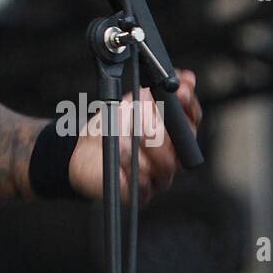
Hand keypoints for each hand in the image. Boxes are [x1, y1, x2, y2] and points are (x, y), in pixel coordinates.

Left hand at [67, 69, 200, 205]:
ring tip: (125, 134)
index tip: (180, 90)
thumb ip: (155, 91)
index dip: (189, 105)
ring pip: (165, 165)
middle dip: (164, 127)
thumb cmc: (111, 130)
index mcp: (173, 134)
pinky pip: (143, 184)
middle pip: (182, 145)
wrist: (81, 153)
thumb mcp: (131, 104)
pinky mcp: (141, 194)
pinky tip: (119, 151)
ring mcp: (158, 178)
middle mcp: (171, 157)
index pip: (192, 119)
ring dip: (145, 145)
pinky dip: (130, 163)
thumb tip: (184, 77)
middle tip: (144, 115)